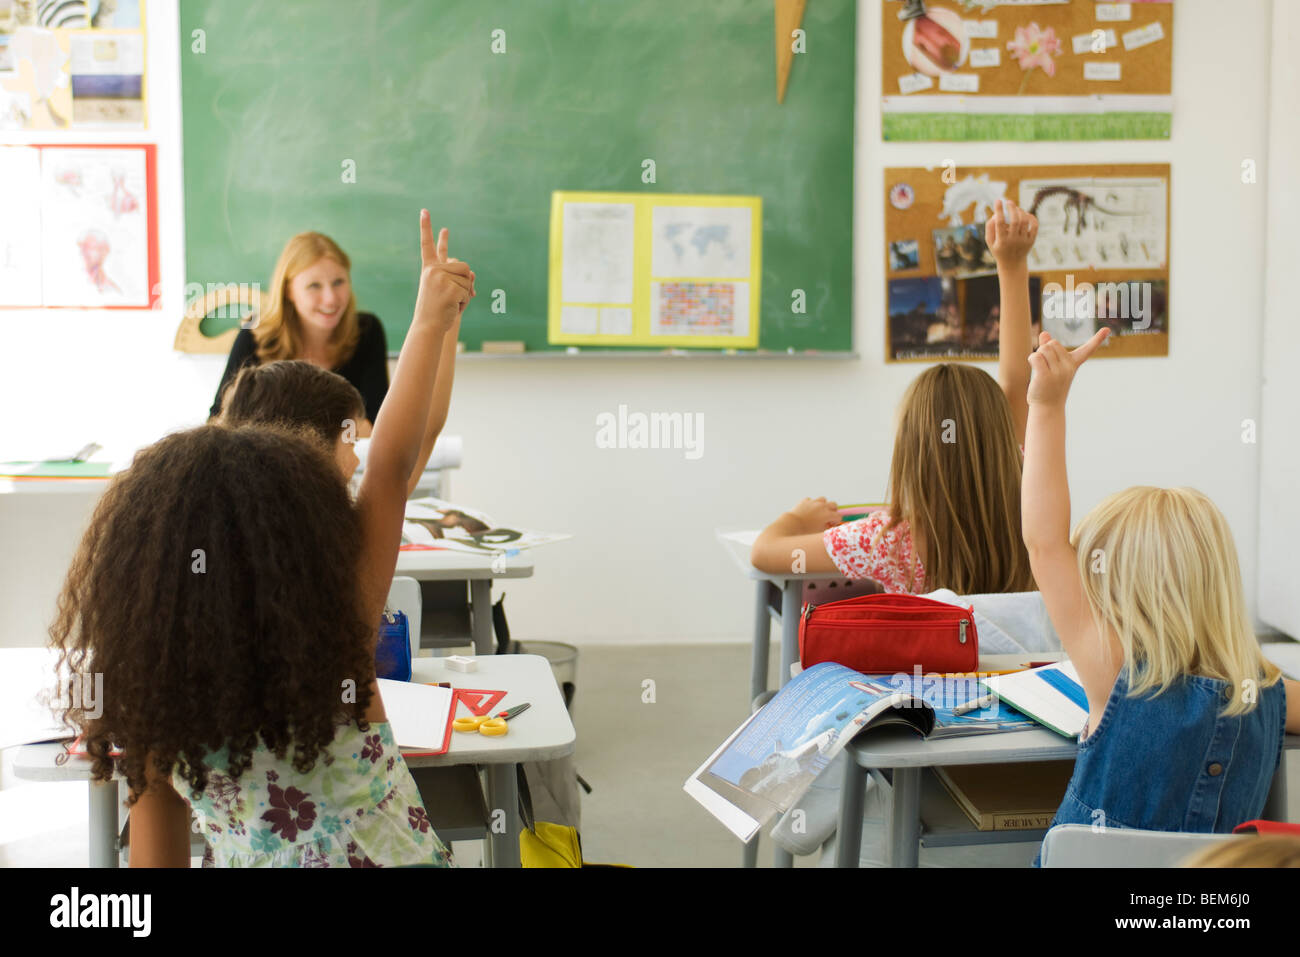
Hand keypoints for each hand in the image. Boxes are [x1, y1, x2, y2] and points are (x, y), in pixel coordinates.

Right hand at [414, 210, 474, 330]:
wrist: (428, 326)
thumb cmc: (437, 310)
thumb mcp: (448, 289)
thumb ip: (459, 278)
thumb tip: (472, 274)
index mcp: (429, 269)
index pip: (428, 245)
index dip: (426, 227)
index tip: (424, 211)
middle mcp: (432, 270)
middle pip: (464, 267)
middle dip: (465, 283)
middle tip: (449, 297)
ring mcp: (440, 278)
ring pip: (468, 279)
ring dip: (464, 294)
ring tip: (449, 303)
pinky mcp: (449, 288)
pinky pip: (468, 291)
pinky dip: (465, 302)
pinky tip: (452, 307)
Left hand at [788, 497, 840, 532]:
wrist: (791, 525)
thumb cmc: (805, 532)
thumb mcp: (819, 532)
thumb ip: (827, 528)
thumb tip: (829, 525)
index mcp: (827, 515)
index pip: (838, 516)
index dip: (835, 521)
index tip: (830, 525)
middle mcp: (822, 506)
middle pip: (834, 504)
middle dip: (832, 511)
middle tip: (827, 517)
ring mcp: (813, 502)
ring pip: (823, 499)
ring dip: (823, 505)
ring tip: (818, 512)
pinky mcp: (805, 501)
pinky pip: (811, 500)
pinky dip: (811, 505)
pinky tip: (808, 511)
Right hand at [986, 198, 1037, 268]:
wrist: (1012, 264)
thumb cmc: (999, 249)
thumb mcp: (990, 241)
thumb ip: (990, 226)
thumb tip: (996, 213)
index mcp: (1001, 241)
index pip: (1000, 223)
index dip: (999, 210)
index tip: (998, 201)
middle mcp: (1013, 241)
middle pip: (1015, 220)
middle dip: (1012, 208)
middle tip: (1009, 202)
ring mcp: (1024, 240)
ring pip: (1025, 221)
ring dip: (1021, 211)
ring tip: (1016, 209)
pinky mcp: (1031, 240)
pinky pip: (1034, 225)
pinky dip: (1031, 217)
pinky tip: (1026, 214)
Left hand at [1027, 329, 1108, 405]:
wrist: (1047, 408)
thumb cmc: (1049, 387)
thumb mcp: (1052, 367)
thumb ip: (1049, 349)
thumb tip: (1044, 333)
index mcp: (1073, 364)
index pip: (1087, 349)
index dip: (1097, 339)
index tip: (1107, 329)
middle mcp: (1068, 367)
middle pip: (1053, 343)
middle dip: (1045, 350)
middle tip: (1045, 366)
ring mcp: (1058, 372)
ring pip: (1043, 348)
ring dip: (1037, 355)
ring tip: (1040, 370)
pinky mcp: (1045, 376)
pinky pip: (1036, 357)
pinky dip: (1032, 360)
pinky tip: (1035, 370)